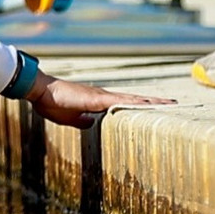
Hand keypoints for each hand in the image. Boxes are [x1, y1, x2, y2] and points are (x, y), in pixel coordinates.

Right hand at [26, 73, 171, 126]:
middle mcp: (103, 95)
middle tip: (174, 104)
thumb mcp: (69, 117)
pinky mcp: (96, 98)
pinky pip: (119, 101)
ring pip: (131, 99)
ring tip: (169, 104)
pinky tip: (146, 105)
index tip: (157, 108)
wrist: (40, 90)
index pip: (125, 104)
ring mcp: (101, 95)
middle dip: (154, 103)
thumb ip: (81, 120)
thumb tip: (92, 123)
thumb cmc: (52, 102)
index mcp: (98, 101)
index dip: (141, 106)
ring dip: (150, 102)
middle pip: (134, 100)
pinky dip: (134, 103)